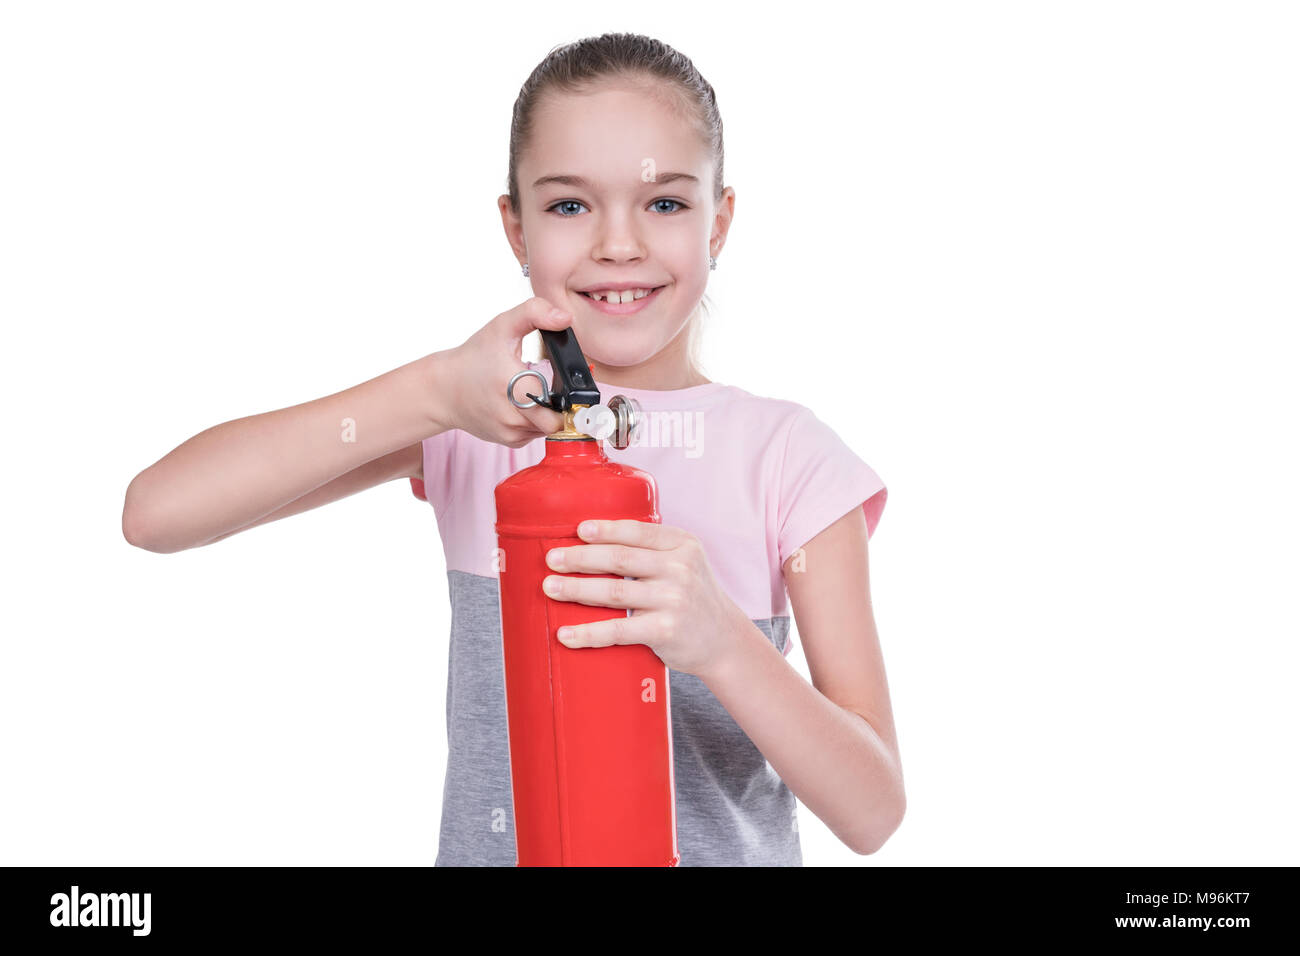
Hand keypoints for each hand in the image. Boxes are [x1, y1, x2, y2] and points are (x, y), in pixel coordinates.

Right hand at [433, 297, 574, 445]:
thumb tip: (565, 318)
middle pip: (557, 422)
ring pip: (547, 429)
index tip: (566, 383)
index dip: (568, 394)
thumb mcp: (502, 326)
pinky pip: (535, 434)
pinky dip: (535, 421)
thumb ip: (535, 313)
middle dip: (559, 406)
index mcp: (514, 387)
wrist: (443, 388)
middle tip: (551, 387)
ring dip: (547, 413)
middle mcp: (512, 416)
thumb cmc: (473, 357)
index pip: (560, 405)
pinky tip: (522, 405)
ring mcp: (510, 432)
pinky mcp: (508, 441)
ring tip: (533, 393)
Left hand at [541, 518, 749, 678]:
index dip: (606, 529)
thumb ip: (651, 551)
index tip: (579, 530)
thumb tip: (592, 542)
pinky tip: (566, 634)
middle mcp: (680, 569)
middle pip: (620, 559)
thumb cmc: (692, 598)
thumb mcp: (684, 563)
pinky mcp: (665, 631)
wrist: (724, 640)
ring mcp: (673, 600)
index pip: (638, 531)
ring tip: (551, 587)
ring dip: (577, 590)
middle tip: (552, 559)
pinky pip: (618, 631)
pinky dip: (588, 633)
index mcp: (682, 545)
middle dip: (580, 558)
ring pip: (614, 592)